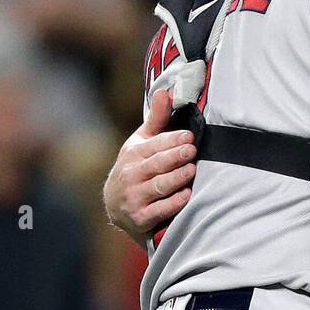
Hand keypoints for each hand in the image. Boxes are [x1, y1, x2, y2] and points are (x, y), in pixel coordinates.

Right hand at [103, 89, 195, 240]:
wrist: (118, 206)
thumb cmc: (136, 168)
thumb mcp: (142, 143)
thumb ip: (157, 119)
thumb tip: (166, 91)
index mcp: (133, 154)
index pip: (154, 145)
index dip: (171, 140)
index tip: (188, 136)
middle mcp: (131, 176)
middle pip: (156, 165)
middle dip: (174, 157)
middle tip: (191, 150)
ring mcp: (135, 198)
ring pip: (158, 186)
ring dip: (176, 178)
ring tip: (191, 170)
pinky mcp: (141, 218)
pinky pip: (160, 210)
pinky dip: (174, 202)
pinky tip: (187, 195)